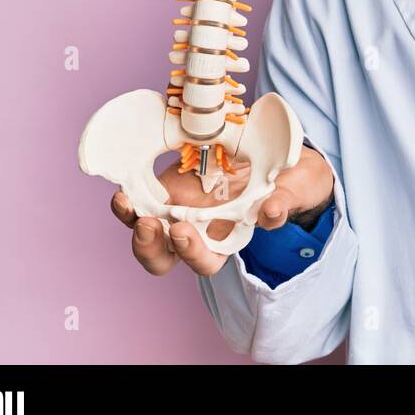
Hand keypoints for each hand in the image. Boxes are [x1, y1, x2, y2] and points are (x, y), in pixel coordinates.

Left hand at [109, 146, 334, 276]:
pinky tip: (123, 186)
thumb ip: (281, 204)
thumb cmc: (288, 182)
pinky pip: (141, 196)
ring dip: (131, 220)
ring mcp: (179, 208)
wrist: (279, 152)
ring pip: (146, 229)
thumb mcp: (292, 192)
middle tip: (149, 225)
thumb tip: (269, 213)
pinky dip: (130, 195)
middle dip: (150, 247)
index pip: (205, 262)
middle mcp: (198, 231)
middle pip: (164, 256)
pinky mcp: (169, 184)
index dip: (192, 253)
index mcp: (226, 241)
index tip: (184, 231)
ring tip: (124, 202)